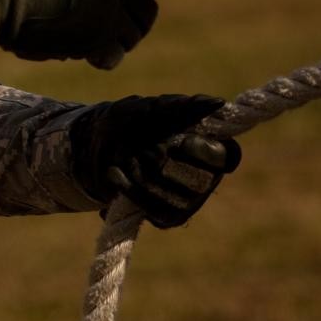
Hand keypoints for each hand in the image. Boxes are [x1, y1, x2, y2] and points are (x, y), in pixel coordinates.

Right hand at [0, 0, 224, 68]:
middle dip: (132, 23)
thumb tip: (113, 18)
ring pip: (132, 36)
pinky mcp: (94, 39)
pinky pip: (112, 55)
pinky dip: (104, 56)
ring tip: (82, 33)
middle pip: (146, 11)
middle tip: (105, 26)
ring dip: (114, 41)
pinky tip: (90, 52)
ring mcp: (107, 13)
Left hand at [67, 94, 240, 227]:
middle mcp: (206, 176)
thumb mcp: (150, 109)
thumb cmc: (129, 122)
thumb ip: (182, 107)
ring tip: (126, 156)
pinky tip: (115, 173)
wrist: (93, 145)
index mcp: (211, 146)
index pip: (227, 157)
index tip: (183, 142)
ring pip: (175, 196)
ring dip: (142, 172)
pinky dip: (130, 189)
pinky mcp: (168, 217)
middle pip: (198, 179)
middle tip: (144, 144)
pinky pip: (156, 210)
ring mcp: (189, 200)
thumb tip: (218, 103)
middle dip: (162, 158)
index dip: (207, 152)